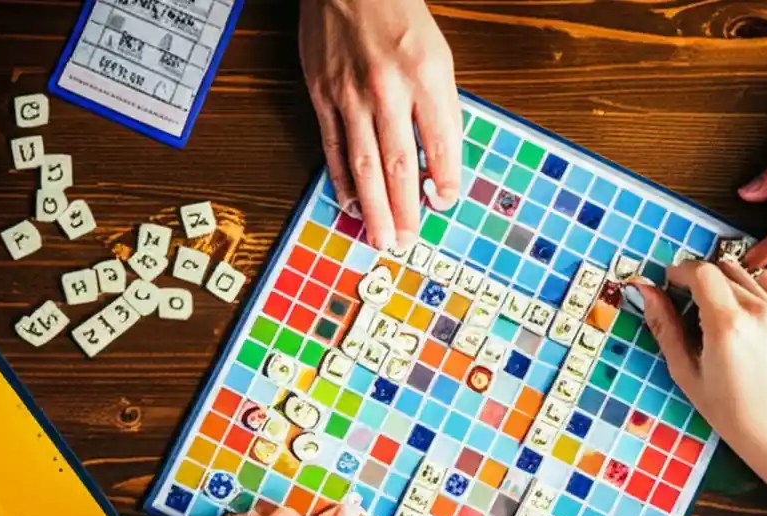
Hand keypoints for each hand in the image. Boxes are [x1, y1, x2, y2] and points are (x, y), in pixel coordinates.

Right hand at [300, 0, 459, 251]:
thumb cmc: (397, 15)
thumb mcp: (437, 55)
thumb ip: (439, 107)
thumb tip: (438, 161)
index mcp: (426, 77)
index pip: (441, 144)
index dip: (445, 181)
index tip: (445, 203)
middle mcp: (388, 89)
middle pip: (400, 164)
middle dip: (405, 210)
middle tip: (407, 242)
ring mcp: (350, 94)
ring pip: (363, 163)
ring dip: (373, 207)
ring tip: (381, 237)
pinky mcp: (322, 94)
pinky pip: (332, 146)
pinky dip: (340, 179)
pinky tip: (349, 203)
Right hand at [632, 262, 766, 451]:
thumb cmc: (732, 412)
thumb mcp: (686, 373)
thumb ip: (665, 327)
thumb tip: (646, 291)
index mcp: (727, 327)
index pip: (701, 272)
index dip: (681, 271)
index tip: (672, 281)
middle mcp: (759, 312)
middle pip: (722, 270)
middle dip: (700, 280)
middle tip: (690, 304)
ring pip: (746, 273)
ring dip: (727, 282)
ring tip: (720, 311)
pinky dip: (757, 285)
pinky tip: (748, 308)